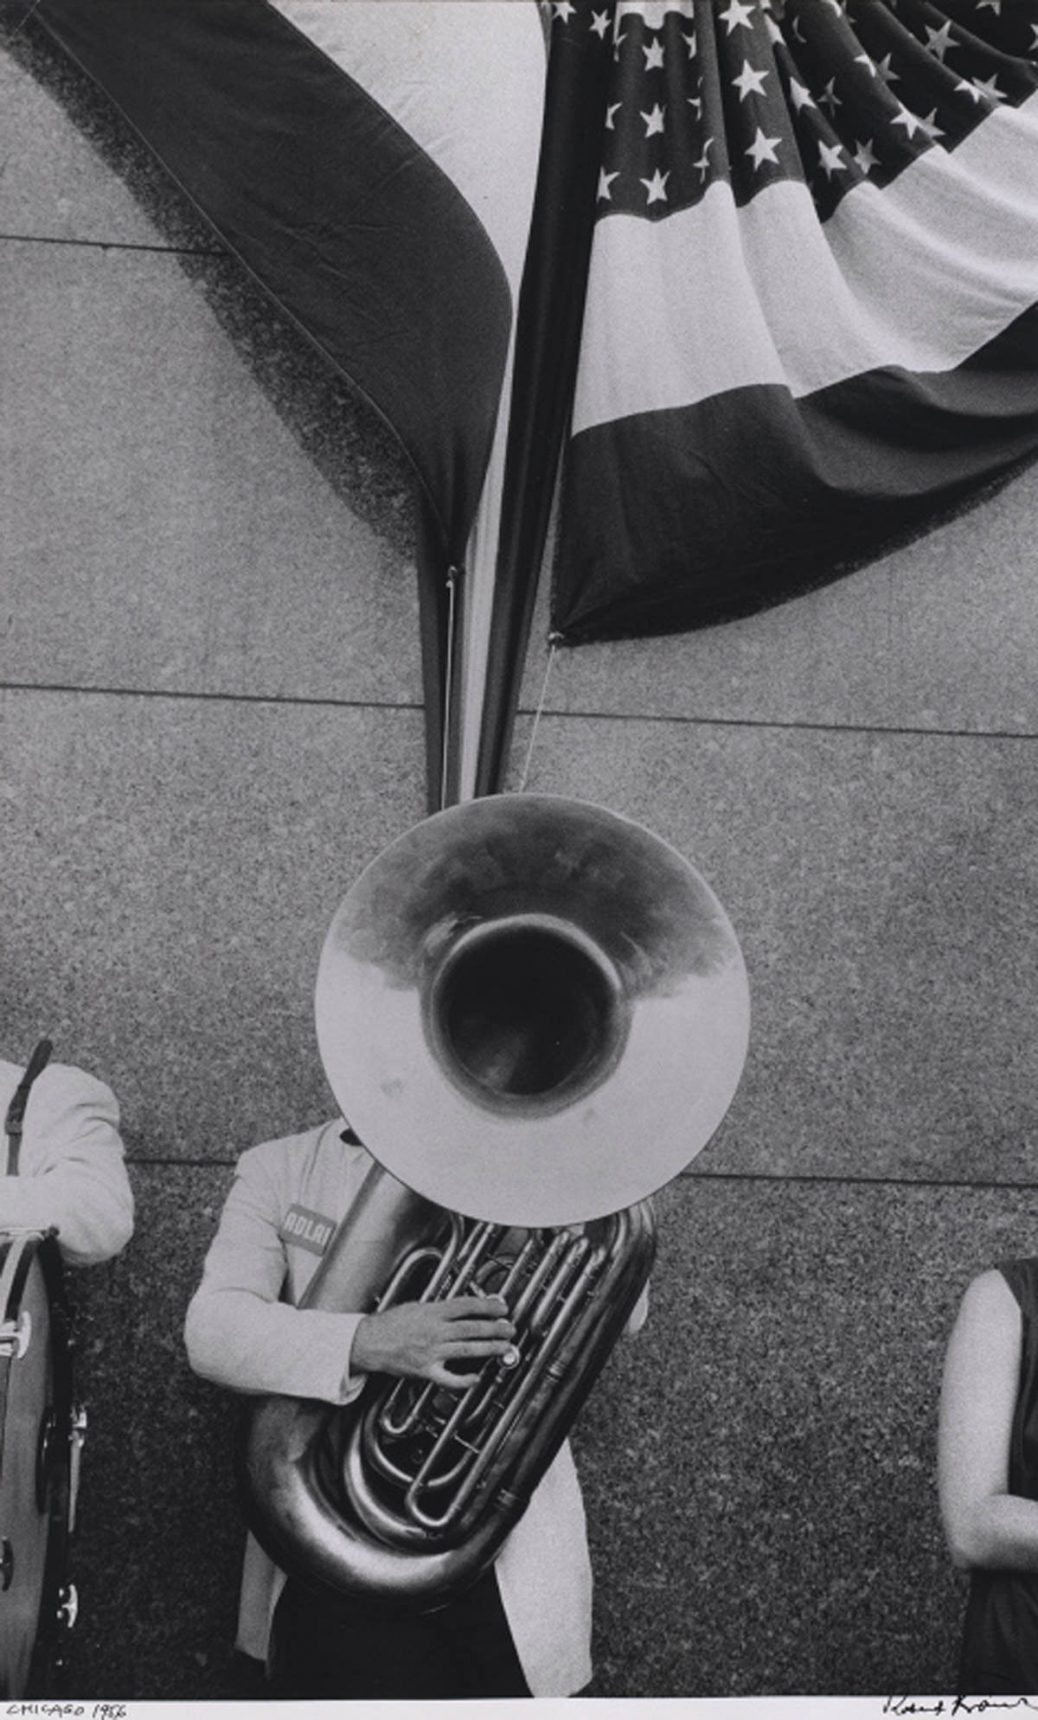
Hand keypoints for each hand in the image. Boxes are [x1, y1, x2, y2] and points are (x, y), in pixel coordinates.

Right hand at [352, 1295, 516, 1389]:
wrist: (369, 1342)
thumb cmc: (391, 1323)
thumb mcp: (417, 1306)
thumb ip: (440, 1308)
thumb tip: (465, 1307)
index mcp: (432, 1312)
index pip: (467, 1306)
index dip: (488, 1306)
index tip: (502, 1307)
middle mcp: (434, 1331)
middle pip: (472, 1328)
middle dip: (495, 1328)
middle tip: (510, 1328)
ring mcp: (431, 1352)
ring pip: (467, 1350)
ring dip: (489, 1349)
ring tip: (504, 1347)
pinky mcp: (426, 1370)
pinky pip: (449, 1378)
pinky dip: (464, 1380)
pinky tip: (476, 1378)